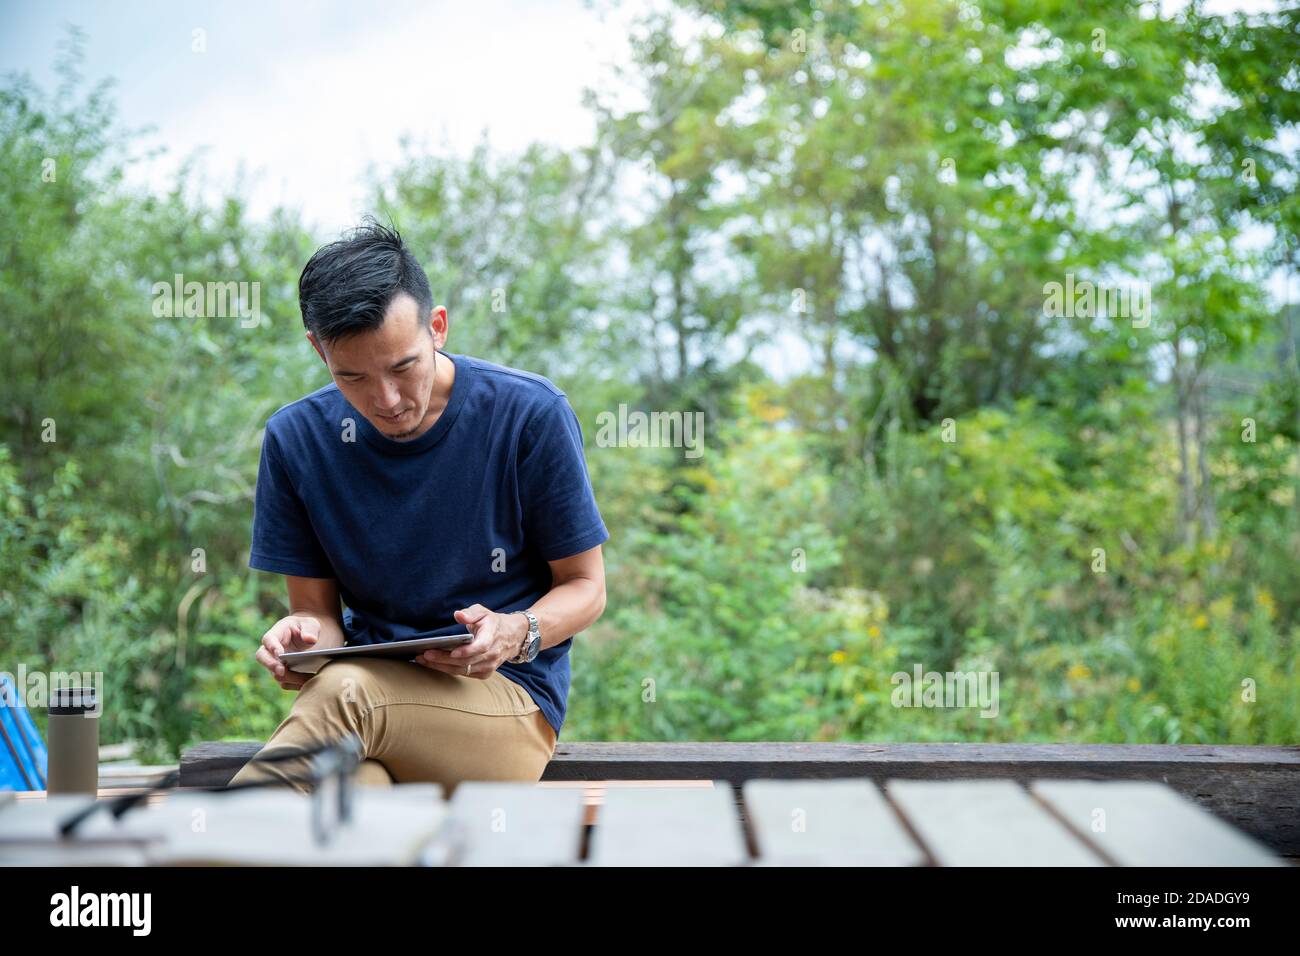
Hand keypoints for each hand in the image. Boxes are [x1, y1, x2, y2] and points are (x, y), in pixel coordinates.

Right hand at [255, 614, 320, 690]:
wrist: (309, 639)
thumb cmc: (307, 628)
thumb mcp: (311, 624)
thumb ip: (310, 629)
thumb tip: (310, 639)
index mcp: (277, 633)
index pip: (269, 639)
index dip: (272, 646)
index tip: (279, 653)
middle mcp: (271, 650)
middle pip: (262, 658)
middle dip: (271, 665)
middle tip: (282, 671)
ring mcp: (275, 663)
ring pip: (276, 674)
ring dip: (290, 678)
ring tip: (308, 677)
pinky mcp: (282, 674)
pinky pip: (285, 683)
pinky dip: (296, 685)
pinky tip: (309, 683)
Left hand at [413, 605, 527, 679]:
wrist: (511, 637)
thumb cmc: (492, 623)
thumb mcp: (483, 612)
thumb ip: (471, 613)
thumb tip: (458, 615)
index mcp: (492, 636)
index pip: (481, 647)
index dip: (467, 651)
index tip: (452, 651)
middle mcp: (492, 654)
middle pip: (466, 661)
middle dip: (444, 659)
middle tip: (425, 654)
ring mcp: (489, 666)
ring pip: (463, 670)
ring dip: (442, 666)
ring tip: (423, 660)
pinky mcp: (484, 673)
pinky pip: (464, 674)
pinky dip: (448, 670)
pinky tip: (434, 664)